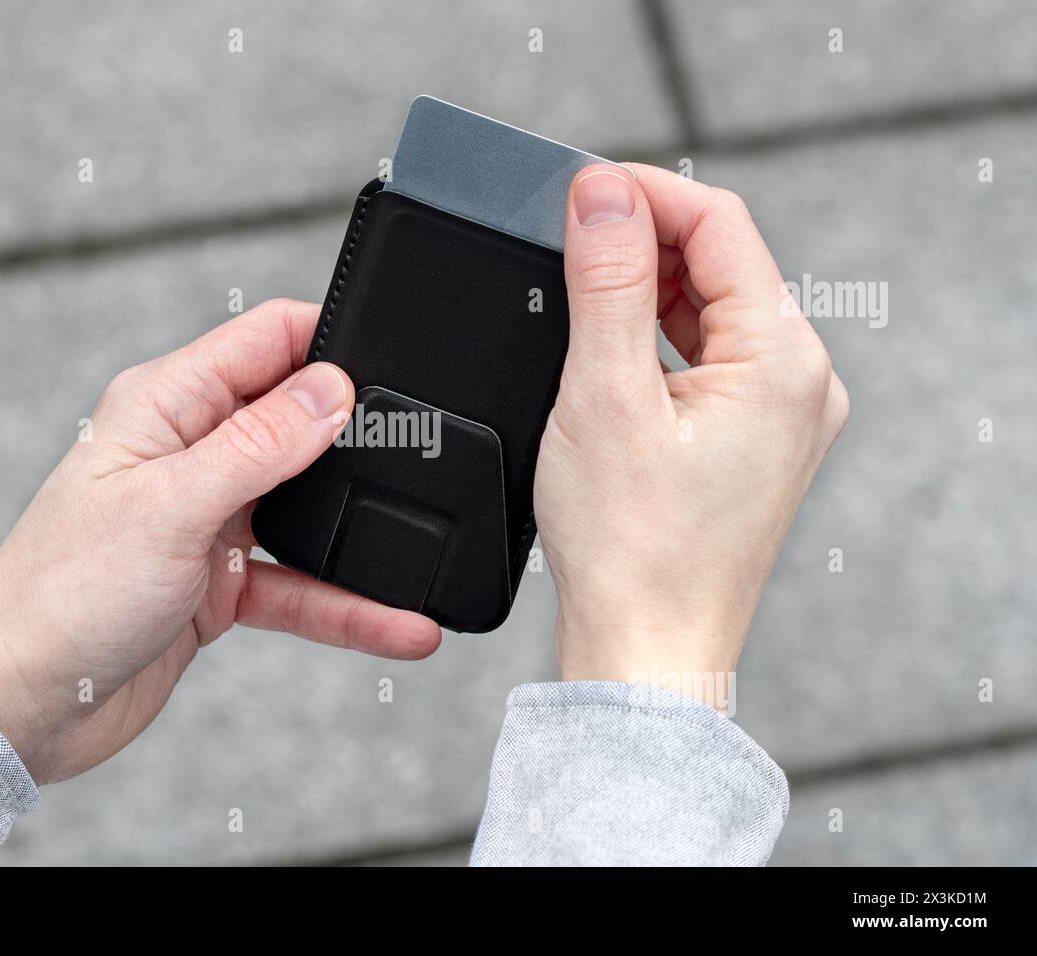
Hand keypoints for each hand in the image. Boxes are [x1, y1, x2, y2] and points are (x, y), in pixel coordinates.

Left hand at [0, 299, 440, 783]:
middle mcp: (190, 453)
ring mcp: (208, 519)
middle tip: (428, 456)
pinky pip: (300, 583)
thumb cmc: (58, 596)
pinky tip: (395, 622)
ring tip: (424, 550)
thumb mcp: (170, 507)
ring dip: (362, 535)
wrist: (20, 707)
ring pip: (308, 512)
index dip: (328, 344)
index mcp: (164, 406)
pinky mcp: (221, 583)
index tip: (391, 365)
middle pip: (296, 422)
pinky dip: (346, 604)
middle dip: (360, 437)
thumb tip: (330, 388)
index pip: (263, 341)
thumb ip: (256, 445)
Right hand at [535, 163, 847, 705]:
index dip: (644, 192)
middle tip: (563, 238)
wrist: (644, 649)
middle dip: (640, 240)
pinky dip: (653, 340)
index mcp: (785, 361)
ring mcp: (780, 416)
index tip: (577, 187)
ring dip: (642, 289)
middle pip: (719, 264)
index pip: (720, 225)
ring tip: (574, 294)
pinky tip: (603, 349)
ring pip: (708, 312)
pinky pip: (705, 361)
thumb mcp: (603, 395)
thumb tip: (601, 192)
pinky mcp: (750, 443)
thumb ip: (605, 281)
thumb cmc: (631, 548)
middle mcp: (800, 383)